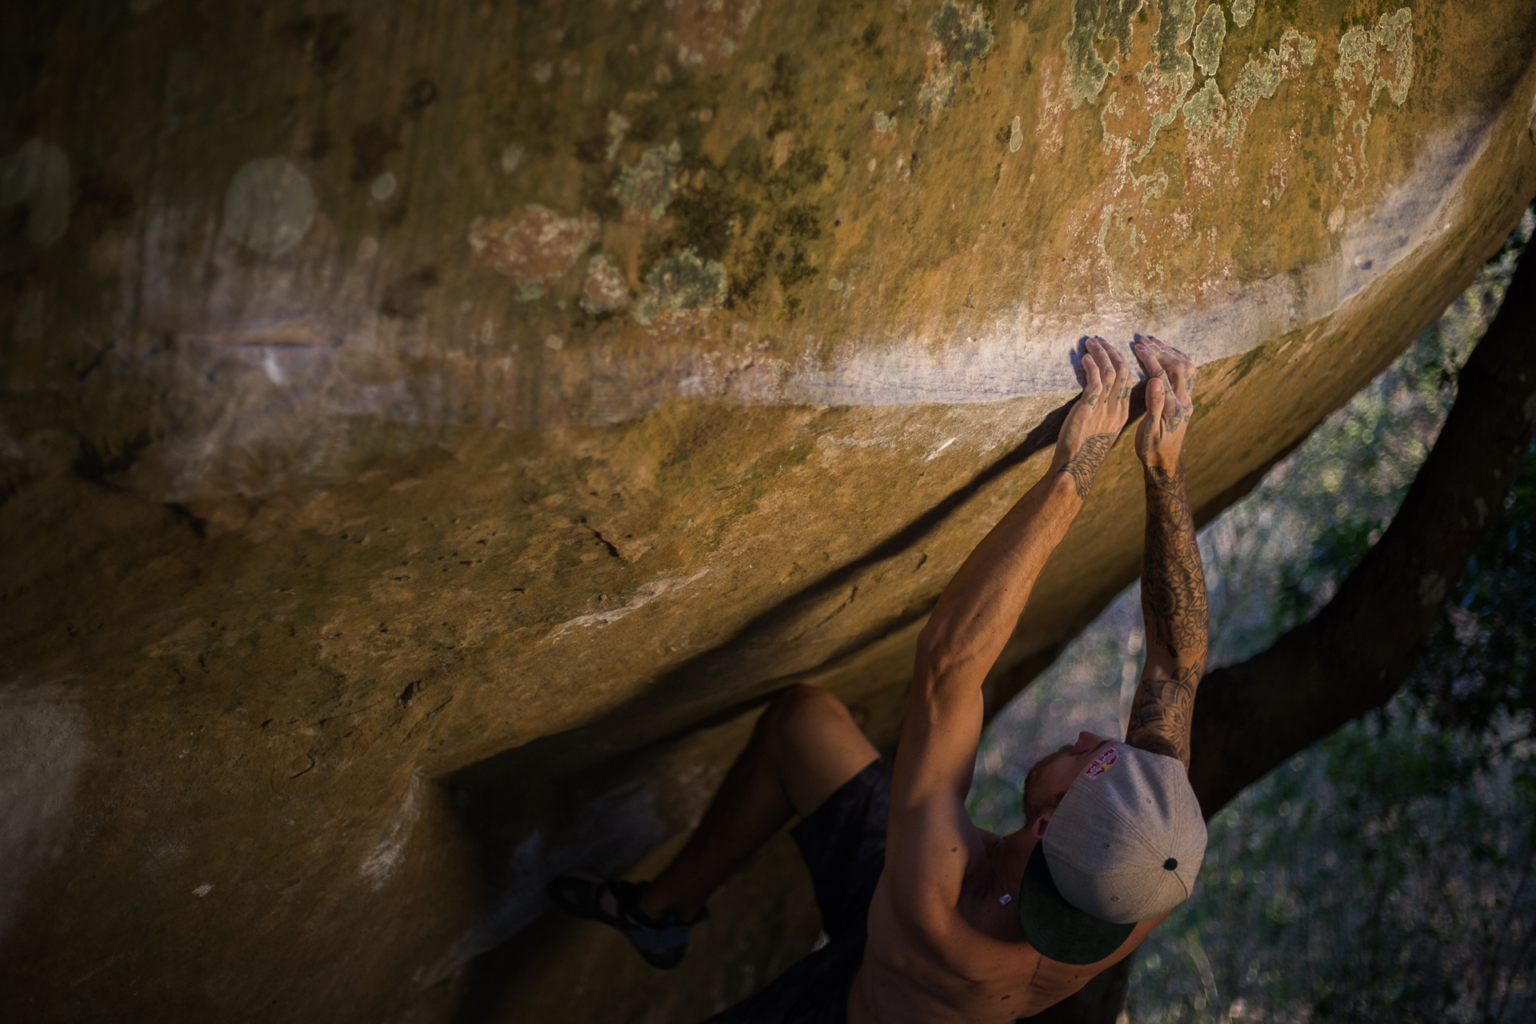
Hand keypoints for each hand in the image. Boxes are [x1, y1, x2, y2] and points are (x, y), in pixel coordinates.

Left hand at [1053, 337, 1131, 499]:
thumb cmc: (1083, 449)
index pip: (1128, 379)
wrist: (1077, 466)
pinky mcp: (1089, 409)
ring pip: (1110, 373)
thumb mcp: (1100, 428)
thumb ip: (1101, 411)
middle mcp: (1116, 408)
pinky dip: (1091, 366)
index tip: (1110, 348)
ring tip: (1091, 342)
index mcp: (1121, 412)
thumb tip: (1094, 396)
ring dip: (1100, 354)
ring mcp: (1104, 409)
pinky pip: (1095, 382)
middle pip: (1123, 371)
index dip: (1120, 360)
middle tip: (1100, 339)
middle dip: (1112, 352)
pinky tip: (1085, 358)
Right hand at [1132, 334, 1195, 472]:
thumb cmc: (1152, 449)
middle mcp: (1184, 401)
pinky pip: (1188, 374)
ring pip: (1186, 368)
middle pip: (1177, 367)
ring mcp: (1187, 400)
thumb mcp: (1149, 430)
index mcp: (1173, 407)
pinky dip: (1178, 360)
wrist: (1165, 462)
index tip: (1137, 346)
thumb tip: (1154, 380)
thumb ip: (1154, 404)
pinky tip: (1168, 354)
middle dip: (1160, 351)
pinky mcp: (1186, 401)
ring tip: (1155, 342)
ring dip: (1171, 352)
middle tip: (1144, 340)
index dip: (1150, 359)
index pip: (1163, 375)